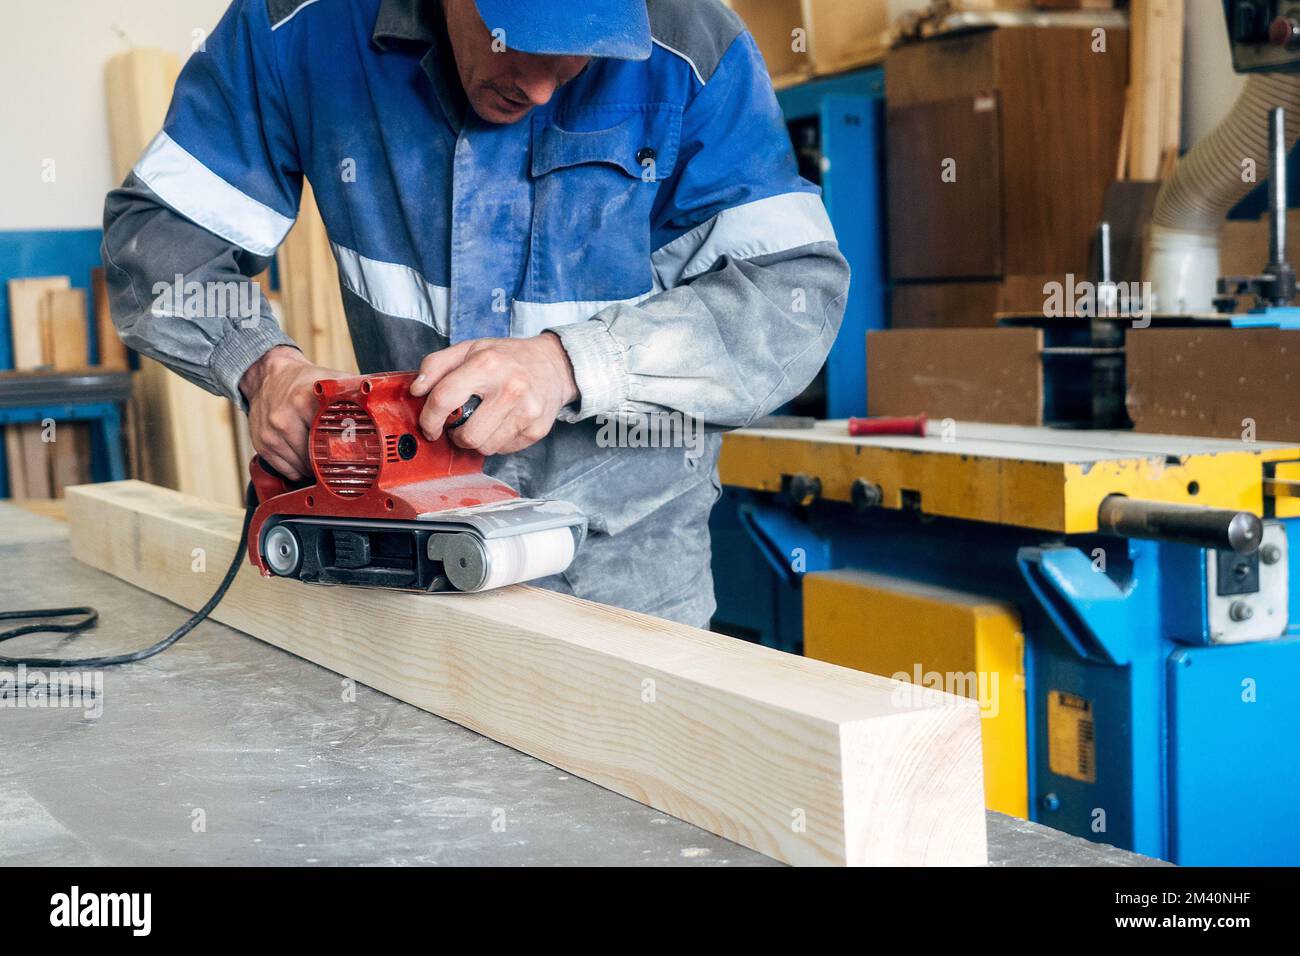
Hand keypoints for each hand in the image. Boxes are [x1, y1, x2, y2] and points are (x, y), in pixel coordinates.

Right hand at [239, 346, 343, 479]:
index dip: (343, 453)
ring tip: (321, 457)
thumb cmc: (302, 380)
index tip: (354, 458)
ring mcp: (270, 434)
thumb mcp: (330, 380)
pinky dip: (298, 469)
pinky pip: (285, 470)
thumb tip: (384, 404)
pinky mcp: (261, 444)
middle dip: (329, 464)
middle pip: (314, 458)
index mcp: (303, 402)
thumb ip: (354, 393)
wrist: (267, 376)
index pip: (328, 440)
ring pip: (300, 468)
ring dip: (314, 468)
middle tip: (341, 460)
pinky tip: (304, 458)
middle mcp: (283, 419)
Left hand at [409, 333, 578, 455]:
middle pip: (467, 434)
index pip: (444, 399)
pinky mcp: (537, 430)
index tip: (429, 425)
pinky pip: (503, 450)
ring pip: (485, 447)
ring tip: (481, 422)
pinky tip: (500, 423)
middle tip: (458, 425)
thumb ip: (436, 365)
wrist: (554, 364)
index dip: (429, 418)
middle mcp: (510, 388)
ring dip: (476, 440)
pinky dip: (496, 441)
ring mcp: (527, 412)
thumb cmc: (508, 357)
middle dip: (455, 435)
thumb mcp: (470, 349)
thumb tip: (416, 389)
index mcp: (487, 364)